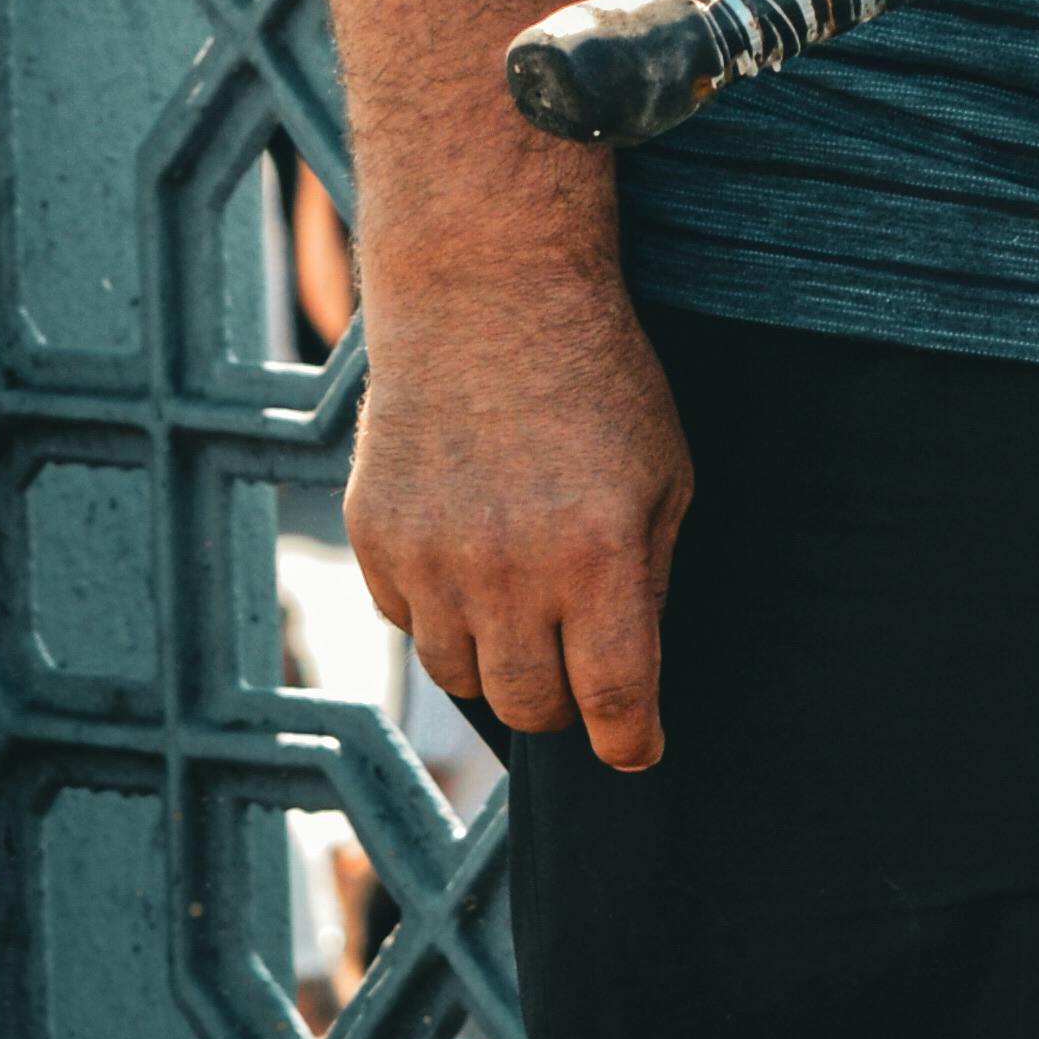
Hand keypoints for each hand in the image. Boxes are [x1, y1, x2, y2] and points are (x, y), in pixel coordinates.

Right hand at [347, 258, 690, 772]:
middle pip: (530, 706)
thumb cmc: (596, 375)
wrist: (488, 289)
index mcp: (597, 556)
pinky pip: (410, 621)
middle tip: (579, 674)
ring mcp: (431, 556)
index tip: (639, 749)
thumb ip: (649, 579)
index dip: (632, 742)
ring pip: (461, 677)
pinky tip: (470, 552)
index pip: (613, 701)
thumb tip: (628, 673)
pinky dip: (444, 612)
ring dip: (499, 662)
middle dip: (564, 707)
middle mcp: (508, 569)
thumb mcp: (664, 473)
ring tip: (523, 607)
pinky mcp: (374, 537)